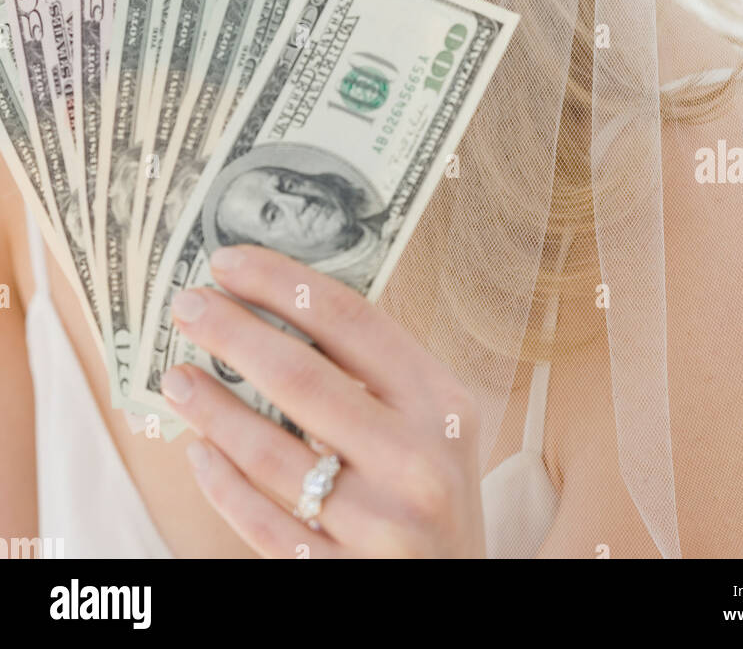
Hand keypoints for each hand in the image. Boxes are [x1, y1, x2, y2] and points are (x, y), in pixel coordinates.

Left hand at [160, 244, 486, 558]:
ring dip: (212, 409)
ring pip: (271, 454)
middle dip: (232, 332)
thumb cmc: (434, 492)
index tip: (228, 261)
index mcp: (442, 403)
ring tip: (177, 377)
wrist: (456, 590)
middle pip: (302, 377)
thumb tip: (276, 306)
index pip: (351, 321)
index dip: (282, 284)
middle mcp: (418, 461)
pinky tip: (198, 452)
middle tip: (187, 305)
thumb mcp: (434, 424)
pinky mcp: (342, 577)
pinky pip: (262, 524)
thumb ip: (377, 375)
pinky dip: (222, 484)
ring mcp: (382, 526)